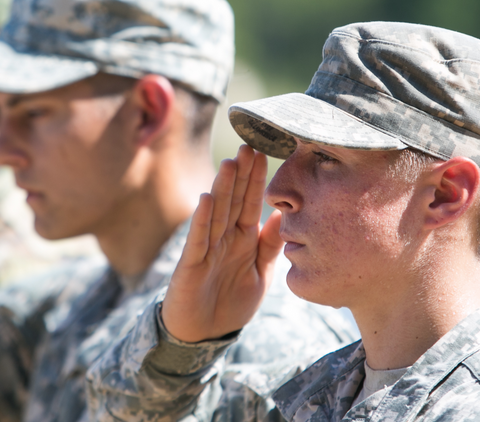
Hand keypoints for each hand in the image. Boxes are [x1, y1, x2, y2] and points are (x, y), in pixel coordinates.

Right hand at [161, 145, 283, 342]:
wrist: (204, 334)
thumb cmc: (231, 302)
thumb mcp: (261, 272)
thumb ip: (271, 245)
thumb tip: (288, 215)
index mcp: (242, 238)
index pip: (250, 203)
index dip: (256, 179)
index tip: (264, 152)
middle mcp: (224, 237)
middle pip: (233, 200)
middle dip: (241, 175)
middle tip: (249, 146)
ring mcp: (206, 248)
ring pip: (216, 213)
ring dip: (223, 188)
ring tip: (230, 163)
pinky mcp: (191, 264)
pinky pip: (198, 239)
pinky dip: (202, 219)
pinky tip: (206, 198)